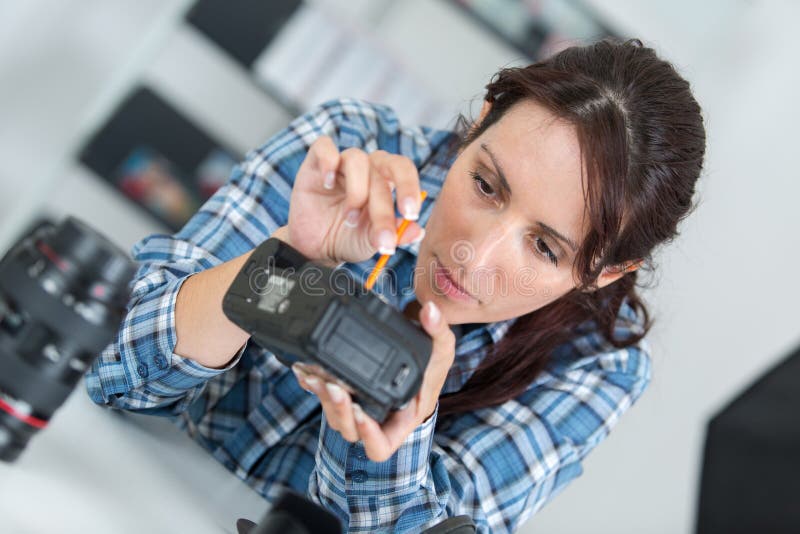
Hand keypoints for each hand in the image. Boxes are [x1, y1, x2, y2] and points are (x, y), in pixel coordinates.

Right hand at [286, 136, 425, 264]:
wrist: (314, 247)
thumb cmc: (347, 238)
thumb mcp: (372, 242)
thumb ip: (394, 235)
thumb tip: (418, 231)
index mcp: (386, 181)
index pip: (404, 170)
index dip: (409, 187)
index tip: (410, 215)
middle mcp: (367, 167)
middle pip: (386, 164)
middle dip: (385, 199)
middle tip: (384, 226)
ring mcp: (341, 163)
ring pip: (357, 159)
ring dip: (357, 192)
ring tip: (349, 219)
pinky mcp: (314, 163)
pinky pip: (324, 146)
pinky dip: (327, 162)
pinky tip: (327, 184)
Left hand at [291, 301, 454, 461]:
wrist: (418, 357)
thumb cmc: (433, 362)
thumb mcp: (443, 347)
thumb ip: (438, 330)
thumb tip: (430, 310)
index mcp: (403, 419)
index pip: (382, 446)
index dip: (369, 436)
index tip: (361, 411)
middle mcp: (378, 419)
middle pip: (350, 431)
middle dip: (338, 411)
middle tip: (333, 386)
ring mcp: (360, 407)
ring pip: (334, 416)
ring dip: (322, 399)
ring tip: (315, 375)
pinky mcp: (347, 393)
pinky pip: (324, 398)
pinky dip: (312, 386)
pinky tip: (304, 370)